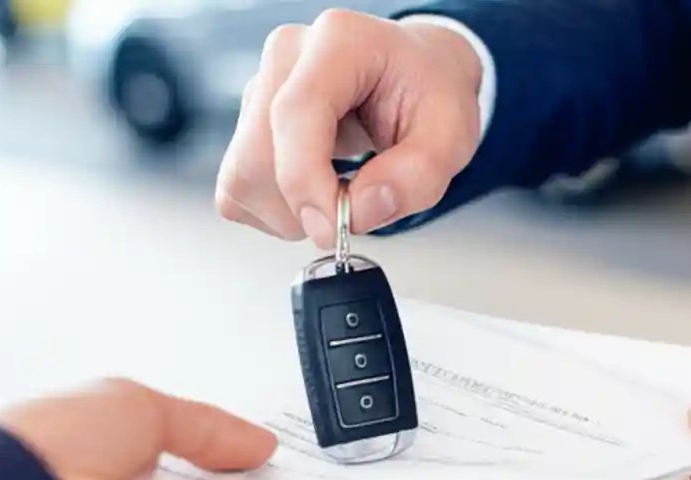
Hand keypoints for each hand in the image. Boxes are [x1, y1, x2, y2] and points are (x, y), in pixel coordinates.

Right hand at [215, 11, 483, 246]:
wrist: (414, 78)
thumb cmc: (428, 94)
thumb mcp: (452, 136)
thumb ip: (417, 176)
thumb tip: (358, 212)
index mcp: (341, 42)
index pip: (296, 112)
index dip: (305, 179)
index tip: (333, 227)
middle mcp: (288, 56)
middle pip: (259, 152)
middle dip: (304, 204)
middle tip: (355, 209)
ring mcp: (260, 87)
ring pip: (243, 176)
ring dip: (291, 211)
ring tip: (340, 191)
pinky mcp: (245, 124)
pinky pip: (238, 188)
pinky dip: (276, 210)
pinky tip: (315, 189)